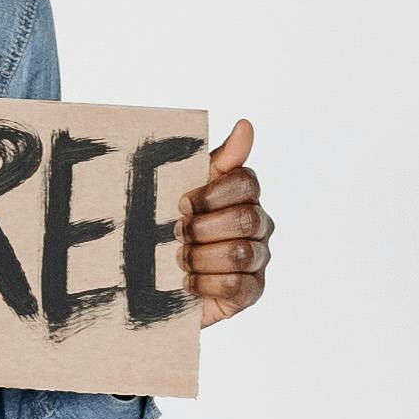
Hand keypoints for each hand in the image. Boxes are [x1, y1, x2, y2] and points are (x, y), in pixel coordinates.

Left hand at [179, 120, 271, 325]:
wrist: (157, 283)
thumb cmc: (176, 229)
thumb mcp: (188, 190)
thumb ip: (220, 160)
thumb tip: (246, 125)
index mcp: (246, 197)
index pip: (248, 182)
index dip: (213, 193)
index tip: (183, 203)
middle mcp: (260, 226)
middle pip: (246, 218)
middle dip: (203, 228)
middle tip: (178, 233)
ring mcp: (259, 260)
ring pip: (240, 253)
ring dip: (200, 257)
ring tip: (180, 260)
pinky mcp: (252, 292)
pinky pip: (236, 285)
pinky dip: (205, 283)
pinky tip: (188, 282)